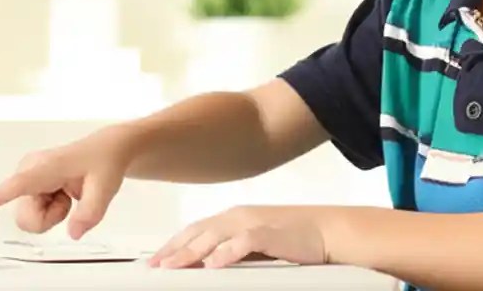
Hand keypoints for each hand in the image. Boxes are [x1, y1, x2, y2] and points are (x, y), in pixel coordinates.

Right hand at [0, 124, 137, 238]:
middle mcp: (30, 170)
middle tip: (68, 201)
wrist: (105, 151)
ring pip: (29, 216)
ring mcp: (28, 178)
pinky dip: (51, 211)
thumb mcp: (106, 188)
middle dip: (48, 219)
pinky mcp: (29, 184)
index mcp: (46, 167)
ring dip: (51, 215)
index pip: (19, 184)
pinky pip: (33, 212)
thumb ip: (91, 212)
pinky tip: (63, 194)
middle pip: (26, 215)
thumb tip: (73, 233)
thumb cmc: (103, 163)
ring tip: (67, 196)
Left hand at [148, 205, 330, 268]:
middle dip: (173, 249)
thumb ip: (230, 251)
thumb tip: (206, 265)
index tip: (155, 259)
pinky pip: (243, 242)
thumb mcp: (254, 245)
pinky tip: (212, 264)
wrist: (328, 231)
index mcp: (231, 219)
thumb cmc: (293, 239)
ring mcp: (252, 223)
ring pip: (213, 237)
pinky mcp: (270, 233)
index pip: (194, 231)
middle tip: (154, 265)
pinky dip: (226, 253)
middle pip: (197, 233)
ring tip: (172, 265)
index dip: (173, 245)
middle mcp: (237, 217)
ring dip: (191, 252)